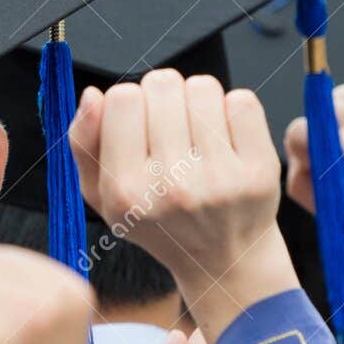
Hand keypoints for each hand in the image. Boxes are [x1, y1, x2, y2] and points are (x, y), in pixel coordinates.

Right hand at [69, 70, 296, 342]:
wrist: (222, 259)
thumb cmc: (160, 222)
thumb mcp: (103, 197)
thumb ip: (84, 145)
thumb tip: (92, 95)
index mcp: (126, 192)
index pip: (122, 98)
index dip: (131, 101)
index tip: (140, 123)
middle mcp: (172, 187)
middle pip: (162, 84)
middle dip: (165, 96)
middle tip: (173, 128)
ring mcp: (220, 179)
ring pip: (202, 87)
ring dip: (198, 101)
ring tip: (198, 133)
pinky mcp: (258, 171)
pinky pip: (242, 101)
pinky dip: (233, 110)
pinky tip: (226, 138)